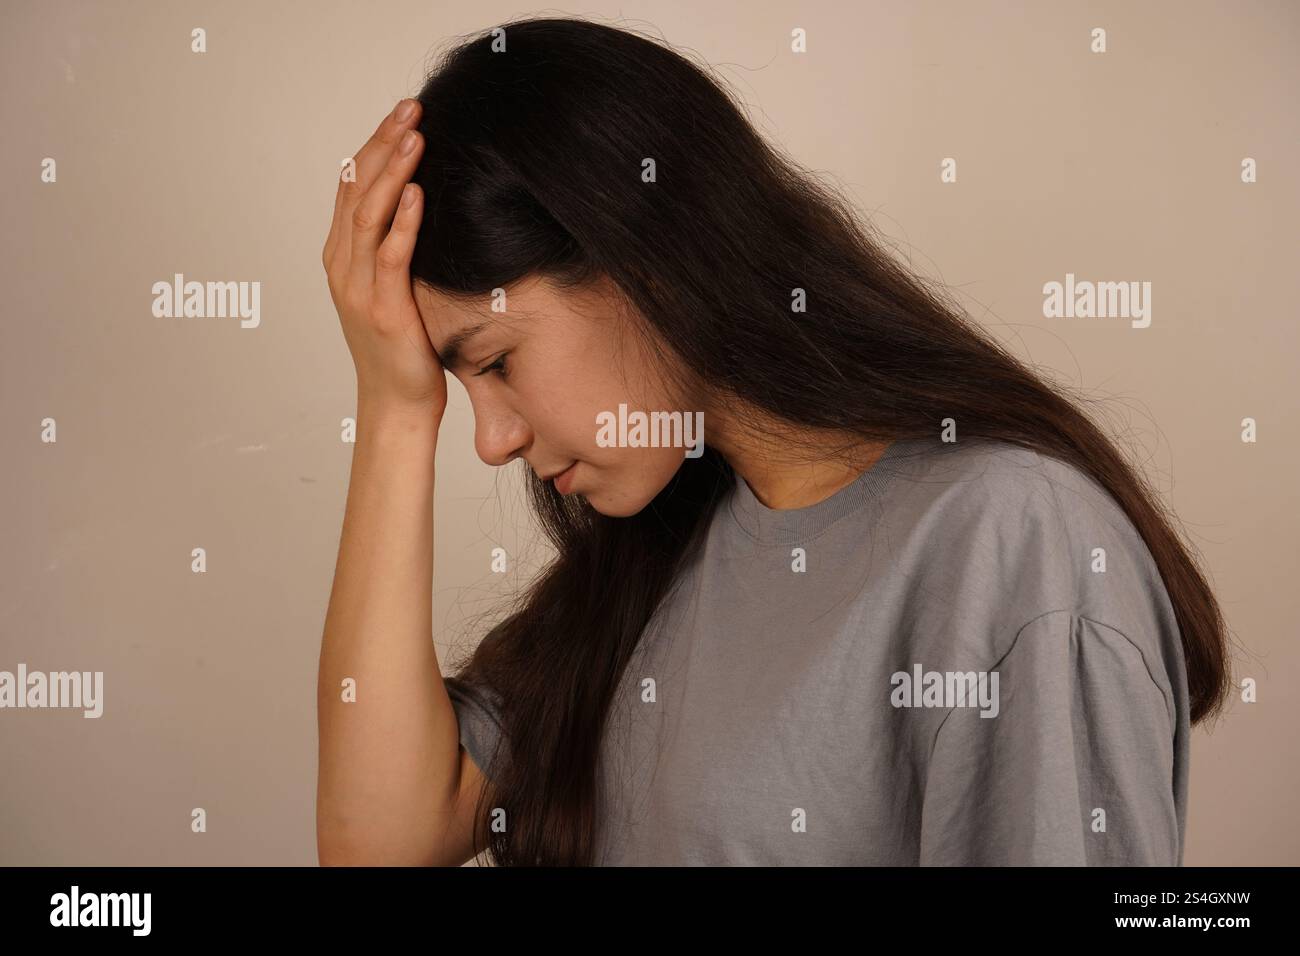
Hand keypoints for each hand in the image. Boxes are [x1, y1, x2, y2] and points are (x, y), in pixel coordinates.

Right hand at [322, 98, 446, 415]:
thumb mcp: (396, 288)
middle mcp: (342, 266)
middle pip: (356, 189)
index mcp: (342, 256)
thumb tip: (423, 205)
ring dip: (391, 171)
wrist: (397, 404)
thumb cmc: (403, 348)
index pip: (352, 185)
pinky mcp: (383, 310)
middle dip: (383, 144)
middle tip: (410, 107)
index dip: (375, 145)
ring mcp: (358, 288)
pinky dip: (402, 223)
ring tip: (414, 136)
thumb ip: (398, 248)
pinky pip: (390, 258)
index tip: (404, 113)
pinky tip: (416, 193)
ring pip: (369, 216)